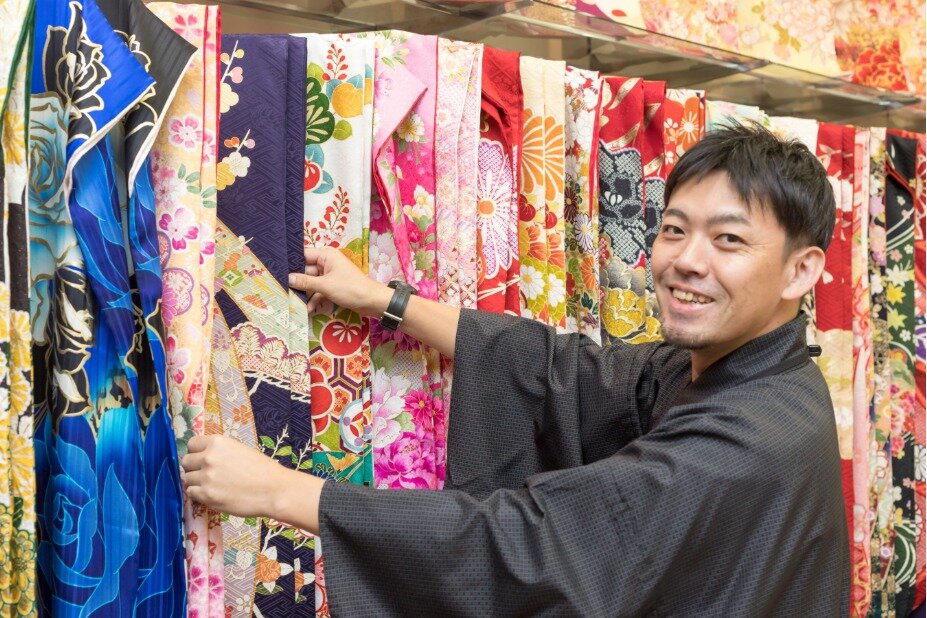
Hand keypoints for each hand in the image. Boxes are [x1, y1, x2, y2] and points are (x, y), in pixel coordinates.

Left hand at [183, 435, 324, 533]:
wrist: (273, 490)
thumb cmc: (262, 469)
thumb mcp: (239, 450)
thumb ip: (219, 451)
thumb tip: (203, 456)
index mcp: (218, 442)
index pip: (191, 444)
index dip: (196, 452)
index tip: (201, 458)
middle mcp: (208, 457)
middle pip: (185, 462)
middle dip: (193, 467)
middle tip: (206, 474)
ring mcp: (206, 477)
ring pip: (187, 479)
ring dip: (196, 482)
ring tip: (212, 485)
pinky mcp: (207, 495)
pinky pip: (191, 493)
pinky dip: (199, 494)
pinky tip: (212, 493)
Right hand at [288, 246, 390, 315]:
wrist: (372, 302)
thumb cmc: (350, 288)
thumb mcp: (325, 285)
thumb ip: (305, 282)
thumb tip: (287, 278)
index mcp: (326, 255)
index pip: (303, 255)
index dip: (290, 262)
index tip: (276, 269)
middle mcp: (327, 262)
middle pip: (305, 270)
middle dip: (296, 281)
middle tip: (280, 289)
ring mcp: (330, 275)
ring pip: (311, 282)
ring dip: (304, 292)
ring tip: (291, 301)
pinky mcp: (333, 287)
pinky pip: (319, 290)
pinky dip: (314, 298)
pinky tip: (308, 309)